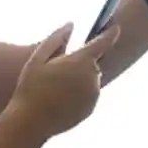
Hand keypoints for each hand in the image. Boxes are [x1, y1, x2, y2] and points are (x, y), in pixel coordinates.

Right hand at [3, 22, 120, 141]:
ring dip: (79, 78)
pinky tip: (59, 99)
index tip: (116, 27)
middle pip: (93, 62)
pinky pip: (88, 95)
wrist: (31, 122)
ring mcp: (93, 94)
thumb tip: (70, 25)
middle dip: (81, 62)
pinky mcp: (91, 109)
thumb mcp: (37, 59)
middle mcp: (92, 77)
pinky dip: (79, 93)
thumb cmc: (31, 88)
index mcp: (81, 62)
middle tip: (57, 70)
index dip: (110, 33)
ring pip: (90, 79)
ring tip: (55, 87)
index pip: (102, 43)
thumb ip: (56, 39)